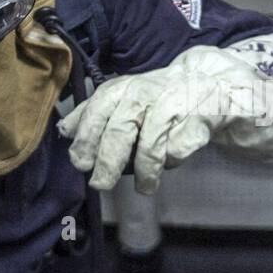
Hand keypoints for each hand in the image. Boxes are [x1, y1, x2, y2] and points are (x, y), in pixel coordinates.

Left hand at [57, 59, 229, 193]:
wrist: (208, 84)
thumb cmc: (156, 97)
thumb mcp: (121, 97)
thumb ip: (93, 113)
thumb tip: (64, 132)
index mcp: (119, 90)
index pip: (95, 113)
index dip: (86, 140)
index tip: (80, 163)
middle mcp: (141, 96)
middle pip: (119, 133)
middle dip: (107, 163)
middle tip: (101, 184)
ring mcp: (169, 108)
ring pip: (149, 148)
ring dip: (145, 174)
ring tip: (145, 188)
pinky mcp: (194, 123)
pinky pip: (175, 153)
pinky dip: (171, 163)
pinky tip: (169, 162)